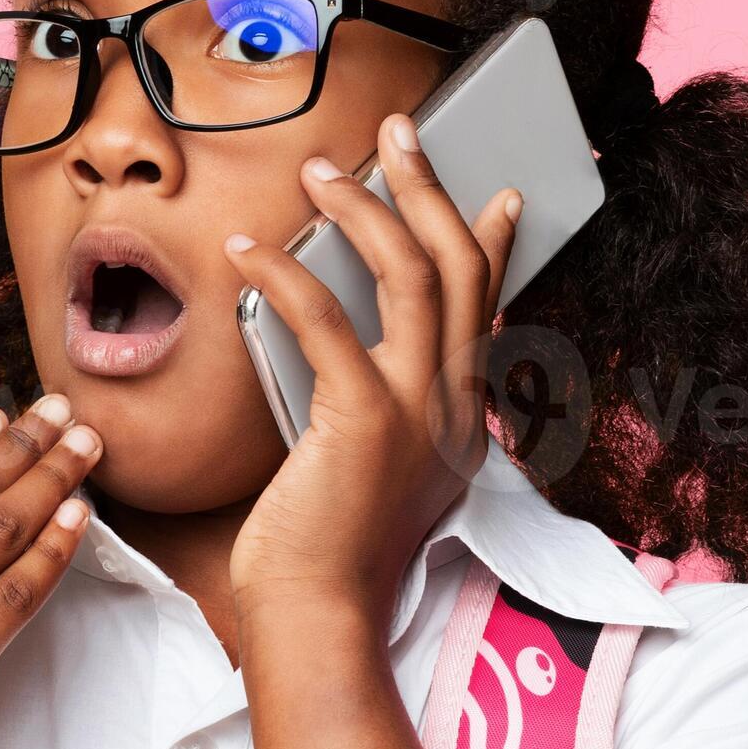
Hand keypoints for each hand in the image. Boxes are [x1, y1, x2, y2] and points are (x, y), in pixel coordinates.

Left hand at [220, 113, 519, 634]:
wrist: (318, 617)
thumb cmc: (325, 550)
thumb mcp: (370, 466)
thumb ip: (376, 403)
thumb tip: (349, 344)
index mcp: (462, 417)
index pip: (488, 305)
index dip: (494, 239)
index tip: (499, 192)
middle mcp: (454, 405)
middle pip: (458, 264)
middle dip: (428, 184)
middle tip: (396, 131)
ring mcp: (417, 410)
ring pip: (409, 273)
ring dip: (361, 207)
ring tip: (319, 169)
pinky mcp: (362, 419)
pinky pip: (325, 319)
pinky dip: (285, 273)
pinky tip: (248, 249)